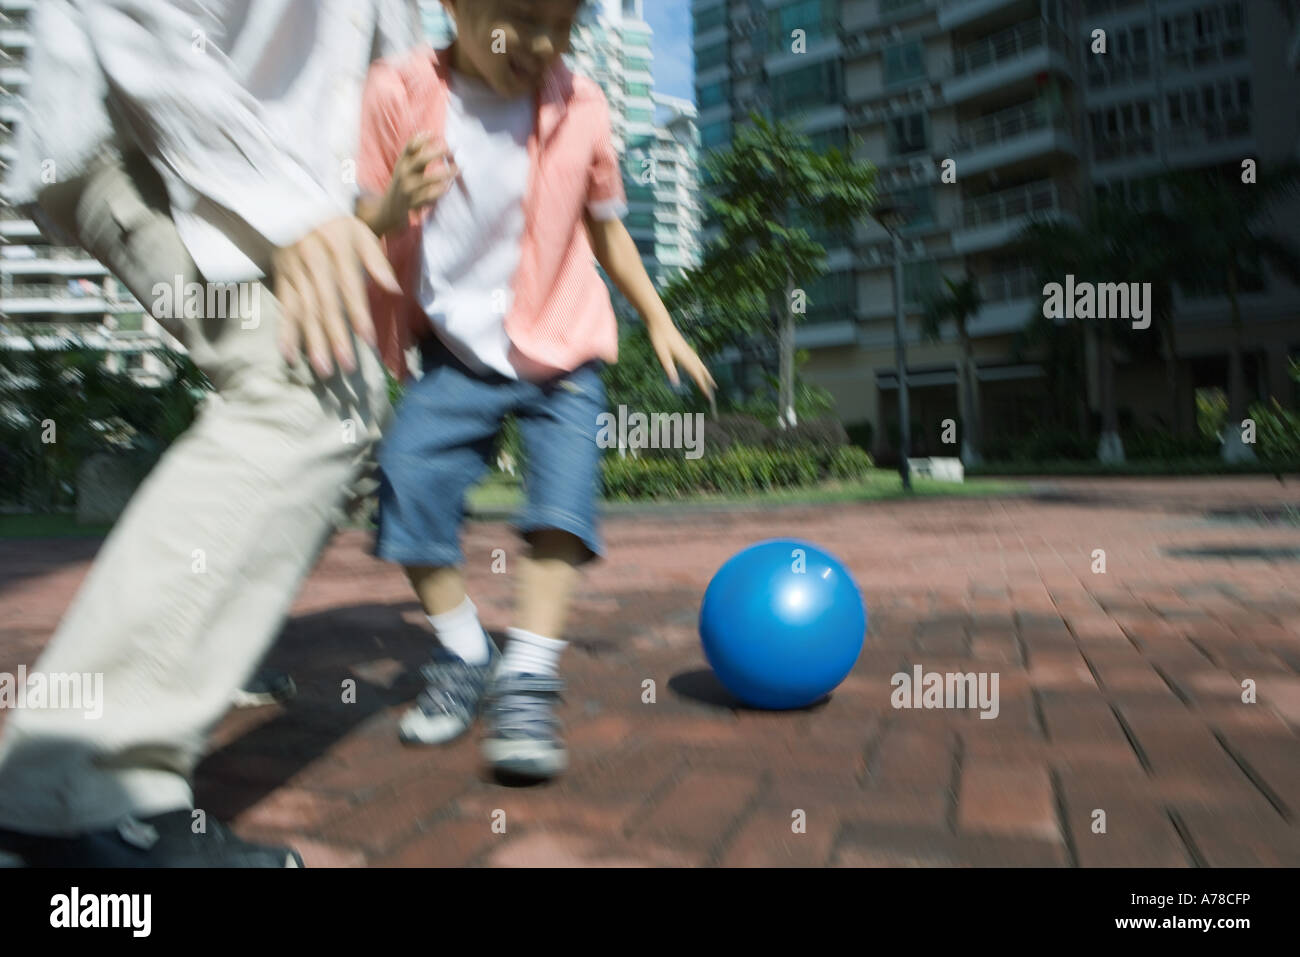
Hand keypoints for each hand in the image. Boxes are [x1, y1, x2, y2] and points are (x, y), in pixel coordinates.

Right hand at [271, 216, 401, 377]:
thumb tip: (395, 290)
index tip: (368, 341)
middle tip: (347, 367)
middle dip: (336, 337)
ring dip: (312, 342)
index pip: (349, 287)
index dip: (358, 314)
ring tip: (323, 369)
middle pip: (325, 305)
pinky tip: (289, 355)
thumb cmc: (336, 226)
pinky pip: (283, 308)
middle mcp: (313, 262)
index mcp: (337, 250)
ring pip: (303, 311)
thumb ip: (377, 261)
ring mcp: (294, 272)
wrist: (293, 203)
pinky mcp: (281, 278)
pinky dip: (285, 333)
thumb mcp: (360, 233)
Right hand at [377, 133, 458, 233]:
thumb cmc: (405, 183)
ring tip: (458, 170)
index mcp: (403, 162)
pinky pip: (430, 196)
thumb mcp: (407, 166)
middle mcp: (403, 173)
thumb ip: (417, 153)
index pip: (411, 146)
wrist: (390, 208)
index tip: (437, 135)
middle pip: (421, 159)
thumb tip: (429, 134)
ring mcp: (407, 188)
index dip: (424, 138)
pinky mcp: (413, 202)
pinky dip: (440, 191)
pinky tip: (448, 187)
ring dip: (446, 174)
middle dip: (438, 153)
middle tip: (452, 150)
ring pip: (428, 180)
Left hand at [647, 319, 716, 412]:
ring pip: (701, 365)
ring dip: (707, 375)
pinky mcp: (685, 347)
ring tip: (712, 383)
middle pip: (701, 371)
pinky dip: (702, 367)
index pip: (696, 375)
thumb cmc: (659, 339)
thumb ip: (668, 367)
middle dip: (708, 382)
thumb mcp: (661, 355)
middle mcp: (689, 354)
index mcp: (684, 358)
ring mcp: (688, 350)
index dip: (703, 386)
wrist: (660, 322)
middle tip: (714, 392)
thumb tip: (675, 382)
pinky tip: (700, 369)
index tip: (708, 396)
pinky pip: (697, 361)